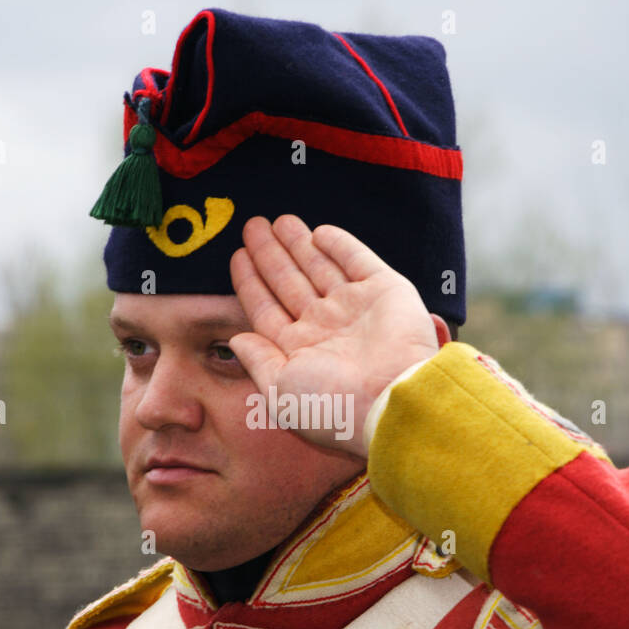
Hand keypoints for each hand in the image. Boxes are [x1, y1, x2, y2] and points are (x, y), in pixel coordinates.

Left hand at [228, 215, 446, 456]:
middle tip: (252, 226)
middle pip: (290, 283)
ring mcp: (355, 308)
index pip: (267, 309)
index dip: (251, 283)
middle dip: (270, 255)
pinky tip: (318, 231)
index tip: (236, 257)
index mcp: (301, 352)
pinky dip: (339, 244)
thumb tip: (236, 340)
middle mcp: (327, 328)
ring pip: (319, 267)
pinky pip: (357, 260)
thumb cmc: (332, 406)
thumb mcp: (280, 391)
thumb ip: (258, 361)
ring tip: (278, 221)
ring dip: (299, 244)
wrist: (392, 402)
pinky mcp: (385, 291)